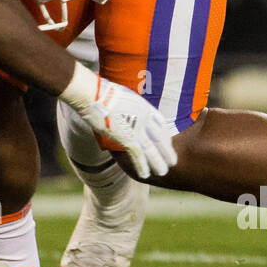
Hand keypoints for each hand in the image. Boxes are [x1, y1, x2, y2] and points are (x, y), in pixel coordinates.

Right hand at [59, 64, 176, 178]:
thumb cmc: (101, 92)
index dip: (165, 135)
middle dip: (167, 151)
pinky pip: (138, 155)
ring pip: (152, 150)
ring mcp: (137, 128)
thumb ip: (127, 105)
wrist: (94, 94)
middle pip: (160, 138)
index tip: (168, 143)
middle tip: (172, 162)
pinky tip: (145, 175)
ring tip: (163, 172)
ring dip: (158, 162)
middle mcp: (144, 118)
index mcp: (144, 106)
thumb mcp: (122, 95)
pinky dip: (141, 166)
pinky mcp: (127, 137)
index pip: (161, 123)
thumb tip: (123, 108)